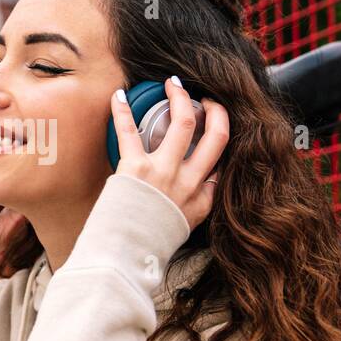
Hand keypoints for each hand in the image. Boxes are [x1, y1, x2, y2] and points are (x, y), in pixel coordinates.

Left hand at [108, 76, 229, 230]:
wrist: (126, 256)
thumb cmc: (151, 243)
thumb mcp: (187, 226)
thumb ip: (198, 204)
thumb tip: (204, 185)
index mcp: (202, 198)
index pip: (221, 162)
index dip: (219, 142)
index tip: (213, 129)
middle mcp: (188, 181)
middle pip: (216, 135)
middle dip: (215, 111)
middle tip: (207, 99)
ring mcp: (164, 172)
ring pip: (183, 122)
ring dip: (179, 97)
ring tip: (174, 84)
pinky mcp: (135, 167)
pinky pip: (130, 130)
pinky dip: (123, 110)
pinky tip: (119, 95)